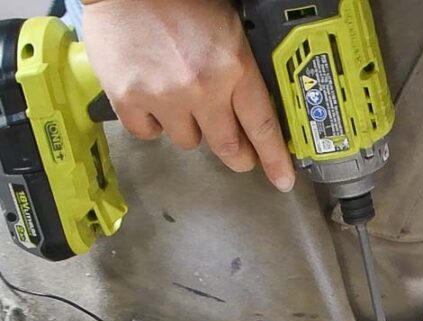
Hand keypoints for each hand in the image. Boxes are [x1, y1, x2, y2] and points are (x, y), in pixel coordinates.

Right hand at [81, 0, 295, 191]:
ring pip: (188, 141)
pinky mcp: (129, 99)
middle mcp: (202, 89)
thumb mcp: (227, 27)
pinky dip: (152, 123)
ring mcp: (164, 97)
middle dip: (238, 156)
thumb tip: (257, 106)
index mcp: (233, 67)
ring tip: (181, 100)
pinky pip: (148, 133)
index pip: (262, 126)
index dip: (274, 159)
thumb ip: (241, 68)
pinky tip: (152, 101)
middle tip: (239, 154)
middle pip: (228, 146)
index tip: (282, 180)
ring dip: (190, 128)